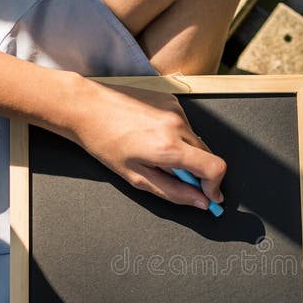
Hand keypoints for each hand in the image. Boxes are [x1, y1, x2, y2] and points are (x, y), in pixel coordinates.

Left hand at [69, 79, 225, 208]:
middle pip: (208, 156)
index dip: (215, 186)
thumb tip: (199, 202)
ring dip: (185, 154)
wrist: (87, 108)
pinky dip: (177, 137)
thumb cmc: (104, 142)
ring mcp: (176, 110)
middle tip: (174, 178)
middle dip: (197, 173)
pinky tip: (153, 137)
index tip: (210, 196)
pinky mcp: (172, 100)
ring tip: (155, 153)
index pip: (215, 168)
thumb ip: (173, 192)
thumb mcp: (137, 178)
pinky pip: (186, 126)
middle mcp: (177, 125)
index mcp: (168, 148)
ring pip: (197, 142)